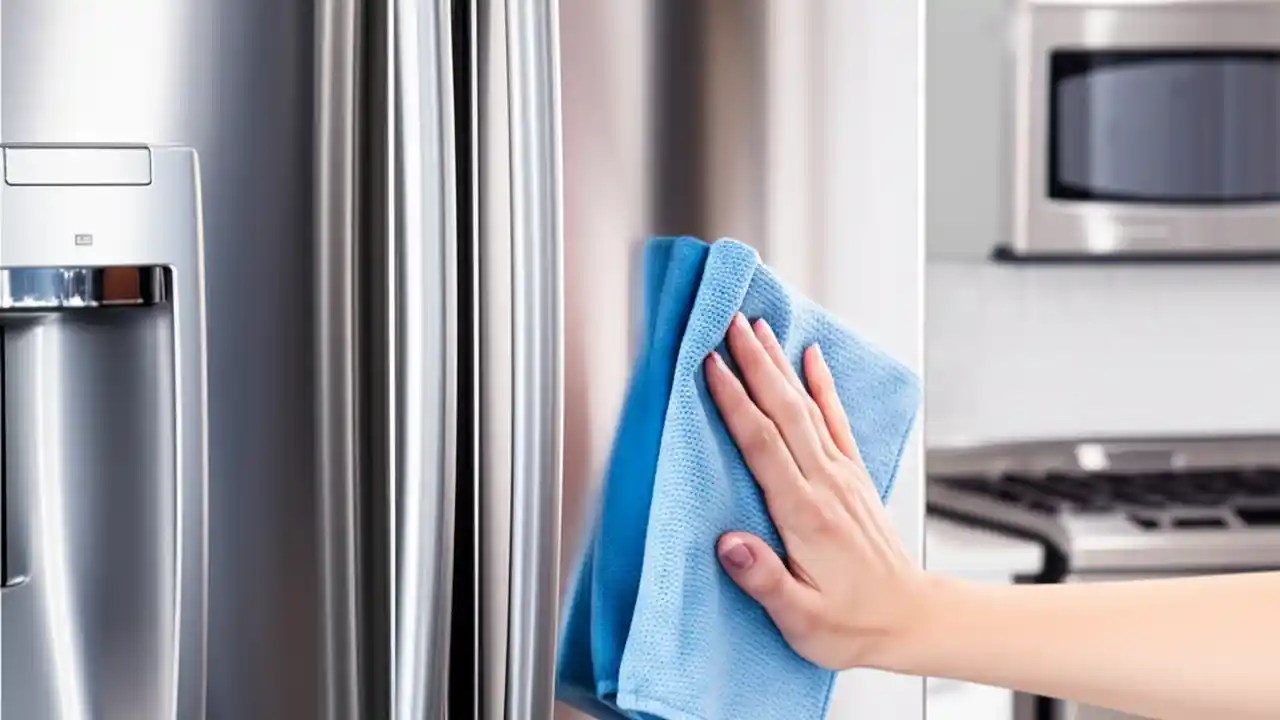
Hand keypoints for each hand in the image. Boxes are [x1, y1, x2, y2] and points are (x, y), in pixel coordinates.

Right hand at [704, 313, 932, 670]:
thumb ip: (764, 581)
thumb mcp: (802, 620)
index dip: (734, 401)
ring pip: (806, 407)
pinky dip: (823, 384)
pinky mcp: (853, 478)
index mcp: (805, 515)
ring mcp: (842, 477)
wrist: (911, 621)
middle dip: (754, 363)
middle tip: (729, 323)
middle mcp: (826, 485)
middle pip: (783, 411)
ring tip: (758, 326)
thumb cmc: (851, 625)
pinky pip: (836, 420)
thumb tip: (728, 544)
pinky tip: (812, 356)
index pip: (762, 445)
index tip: (711, 364)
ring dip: (780, 364)